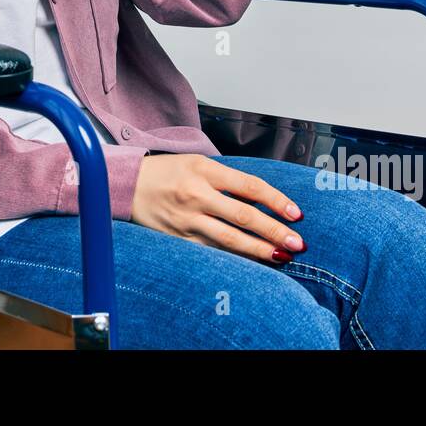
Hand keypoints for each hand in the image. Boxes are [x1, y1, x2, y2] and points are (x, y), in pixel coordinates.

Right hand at [130, 154, 306, 264]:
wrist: (127, 186)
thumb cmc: (166, 172)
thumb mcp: (197, 162)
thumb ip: (227, 179)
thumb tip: (262, 199)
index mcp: (204, 170)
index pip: (250, 186)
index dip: (276, 200)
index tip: (296, 214)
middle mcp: (196, 195)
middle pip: (244, 216)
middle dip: (274, 231)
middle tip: (297, 242)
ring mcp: (187, 219)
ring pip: (230, 239)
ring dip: (259, 250)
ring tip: (281, 256)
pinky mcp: (179, 238)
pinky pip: (212, 251)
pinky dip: (234, 258)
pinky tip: (251, 262)